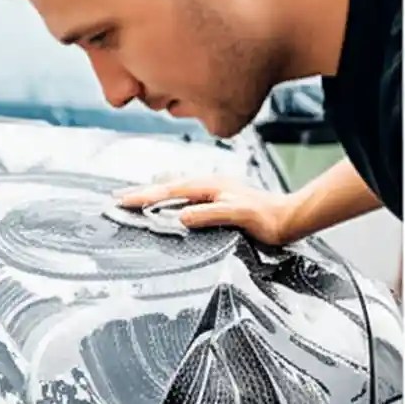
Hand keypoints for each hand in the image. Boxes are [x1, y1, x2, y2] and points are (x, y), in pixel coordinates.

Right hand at [115, 175, 299, 245]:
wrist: (287, 218)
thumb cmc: (265, 218)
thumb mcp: (236, 215)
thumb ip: (209, 215)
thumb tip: (181, 216)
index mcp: (209, 186)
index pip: (169, 192)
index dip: (145, 197)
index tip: (123, 201)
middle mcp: (209, 184)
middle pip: (167, 186)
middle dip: (142, 192)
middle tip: (118, 198)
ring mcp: (213, 190)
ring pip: (175, 188)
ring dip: (154, 193)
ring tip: (135, 196)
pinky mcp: (218, 198)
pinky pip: (186, 195)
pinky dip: (170, 196)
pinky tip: (168, 200)